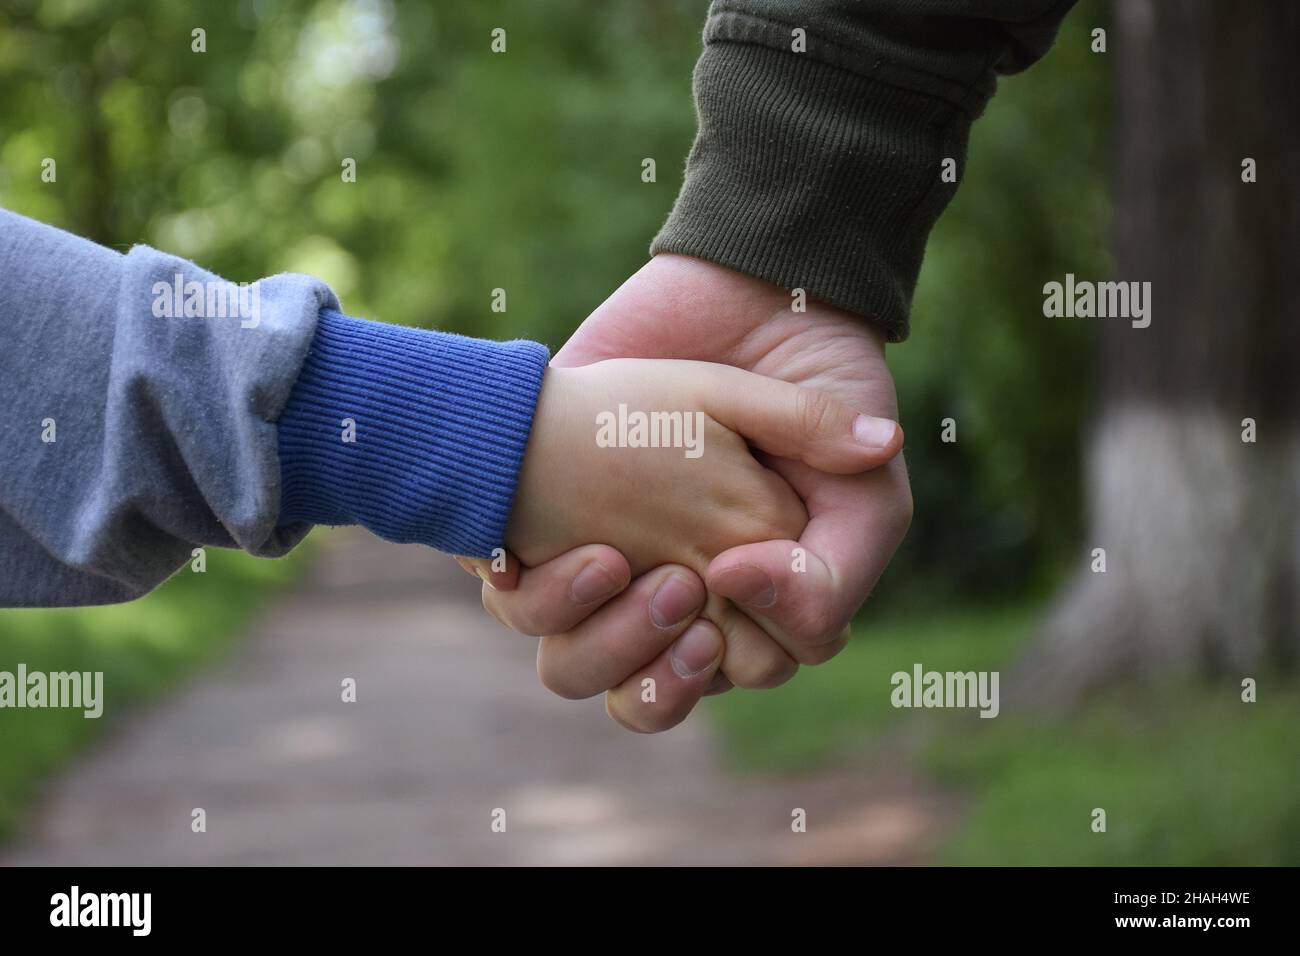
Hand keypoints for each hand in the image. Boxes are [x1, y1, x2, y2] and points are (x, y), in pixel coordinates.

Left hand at [464, 255, 912, 730]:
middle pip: (660, 694)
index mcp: (755, 597)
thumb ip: (842, 561)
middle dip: (675, 667)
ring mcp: (613, 566)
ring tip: (636, 572)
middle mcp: (681, 594)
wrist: (742, 290)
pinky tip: (586, 551)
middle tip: (685, 589)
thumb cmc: (817, 391)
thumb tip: (759, 592)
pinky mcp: (548, 525)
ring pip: (585, 671)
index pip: (752, 669)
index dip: (751, 645)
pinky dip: (550, 597)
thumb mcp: (860, 476)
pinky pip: (525, 609)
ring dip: (614, 645)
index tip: (739, 564)